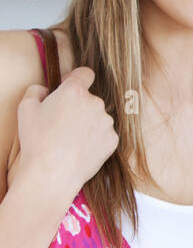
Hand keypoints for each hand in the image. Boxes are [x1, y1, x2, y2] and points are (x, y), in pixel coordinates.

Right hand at [16, 65, 119, 202]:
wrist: (52, 173)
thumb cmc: (37, 141)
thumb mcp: (25, 108)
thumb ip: (37, 90)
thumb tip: (46, 90)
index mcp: (74, 91)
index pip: (85, 73)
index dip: (76, 79)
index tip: (69, 87)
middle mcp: (95, 103)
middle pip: (89, 98)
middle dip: (78, 106)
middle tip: (62, 123)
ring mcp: (106, 122)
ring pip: (97, 117)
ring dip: (88, 123)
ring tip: (70, 140)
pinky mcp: (112, 140)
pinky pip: (104, 134)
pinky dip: (95, 139)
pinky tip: (80, 149)